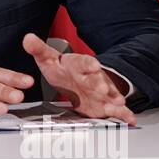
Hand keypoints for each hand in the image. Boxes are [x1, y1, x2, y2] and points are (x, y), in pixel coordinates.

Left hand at [21, 33, 136, 125]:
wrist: (74, 79)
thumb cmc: (62, 69)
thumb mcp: (48, 59)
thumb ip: (38, 50)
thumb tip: (28, 39)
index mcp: (78, 65)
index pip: (83, 62)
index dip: (88, 64)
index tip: (92, 65)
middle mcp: (92, 78)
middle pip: (97, 80)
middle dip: (100, 84)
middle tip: (102, 88)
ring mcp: (100, 92)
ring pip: (108, 95)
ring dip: (113, 100)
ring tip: (118, 103)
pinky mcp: (103, 106)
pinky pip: (116, 110)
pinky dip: (124, 115)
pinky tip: (130, 119)